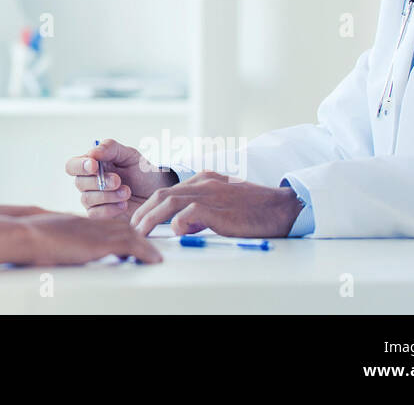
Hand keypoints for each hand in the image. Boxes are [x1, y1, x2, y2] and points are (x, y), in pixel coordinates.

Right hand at [22, 212, 162, 265]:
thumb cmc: (30, 237)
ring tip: (155, 254)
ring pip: (129, 233)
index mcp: (78, 221)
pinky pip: (129, 246)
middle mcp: (90, 223)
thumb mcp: (47, 234)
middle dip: (137, 233)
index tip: (130, 233)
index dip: (120, 227)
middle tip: (150, 245)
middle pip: (121, 226)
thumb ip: (58, 237)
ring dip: (145, 243)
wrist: (27, 235)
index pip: (106, 222)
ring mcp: (96, 231)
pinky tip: (153, 259)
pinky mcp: (99, 243)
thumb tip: (57, 248)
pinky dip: (144, 251)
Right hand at [65, 138, 177, 218]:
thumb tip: (92, 153)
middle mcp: (89, 182)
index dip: (79, 166)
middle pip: (79, 183)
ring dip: (108, 195)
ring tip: (127, 192)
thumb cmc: (142, 172)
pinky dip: (109, 209)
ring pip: (87, 199)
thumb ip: (110, 149)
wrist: (157, 193)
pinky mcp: (101, 215)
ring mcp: (94, 200)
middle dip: (99, 182)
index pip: (72, 165)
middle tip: (118, 180)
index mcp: (92, 165)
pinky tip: (123, 204)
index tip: (94, 165)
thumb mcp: (130, 155)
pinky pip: (95, 214)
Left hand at [129, 171, 302, 237]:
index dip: (148, 206)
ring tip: (141, 233)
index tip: (138, 221)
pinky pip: (192, 212)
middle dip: (143, 213)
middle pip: (162, 195)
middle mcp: (203, 183)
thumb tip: (181, 226)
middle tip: (132, 229)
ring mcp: (211, 194)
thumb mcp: (223, 205)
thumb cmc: (254, 209)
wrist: (282, 208)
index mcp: (203, 180)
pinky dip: (179, 222)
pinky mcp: (220, 208)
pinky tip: (174, 232)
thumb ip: (201, 212)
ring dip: (151, 218)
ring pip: (170, 202)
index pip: (166, 191)